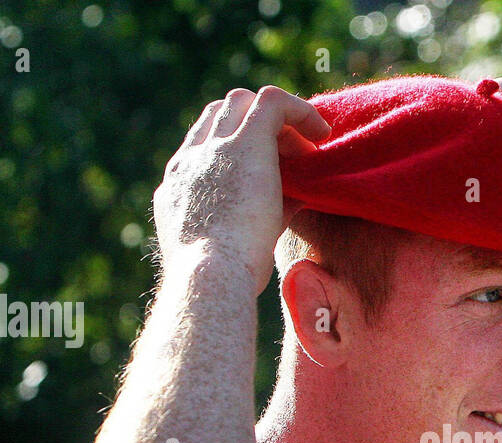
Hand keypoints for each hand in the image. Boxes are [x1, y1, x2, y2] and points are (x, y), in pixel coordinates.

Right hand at [152, 86, 330, 283]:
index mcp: (178, 189)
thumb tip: (297, 203)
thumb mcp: (232, 248)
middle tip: (291, 160)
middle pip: (219, 116)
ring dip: (275, 122)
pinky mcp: (244, 142)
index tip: (270, 172)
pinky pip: (273, 103)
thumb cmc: (225, 282)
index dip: (237, 152)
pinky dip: (300, 110)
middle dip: (255, 130)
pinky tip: (322, 132)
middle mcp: (190, 161)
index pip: (203, 149)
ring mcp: (213, 148)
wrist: (211, 277)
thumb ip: (261, 219)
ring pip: (240, 102)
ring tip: (307, 149)